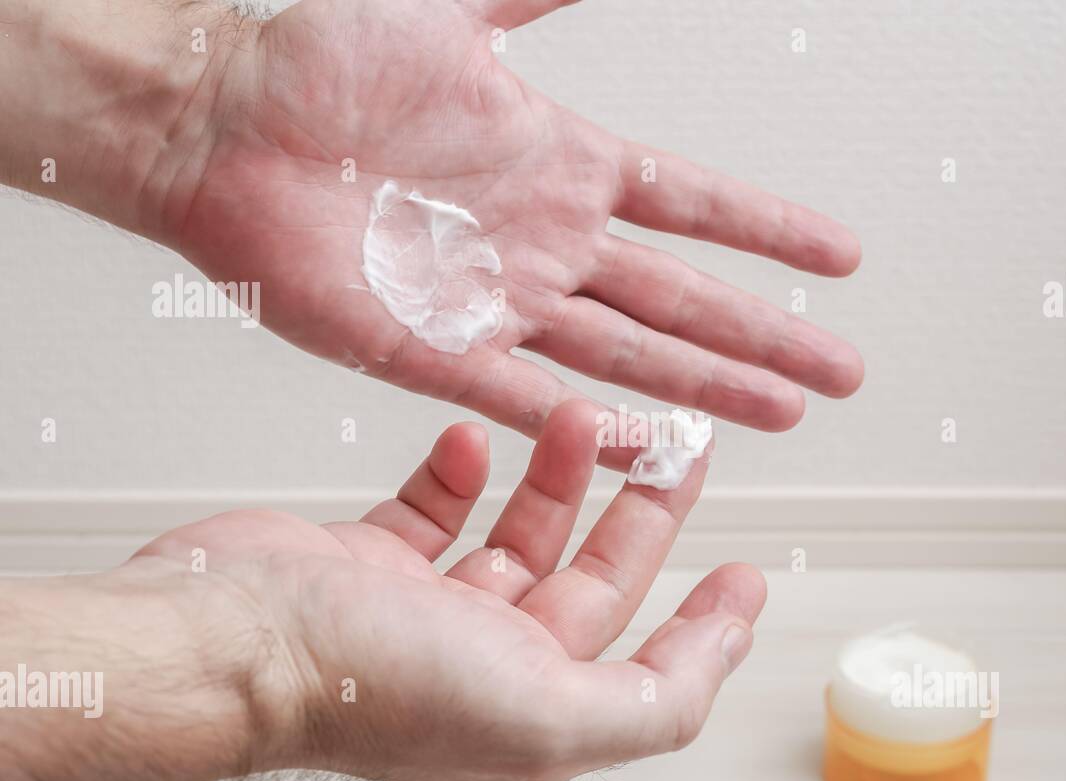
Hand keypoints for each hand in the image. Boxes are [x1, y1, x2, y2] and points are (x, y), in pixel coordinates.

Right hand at [132, 401, 764, 780]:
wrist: (226, 639)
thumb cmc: (366, 684)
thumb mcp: (548, 713)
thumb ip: (652, 703)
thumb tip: (717, 660)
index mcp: (536, 717)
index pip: (650, 673)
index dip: (707, 626)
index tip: (745, 574)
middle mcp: (485, 670)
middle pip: (592, 583)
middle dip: (640, 514)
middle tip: (676, 449)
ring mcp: (425, 616)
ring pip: (521, 535)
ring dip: (557, 477)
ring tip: (583, 418)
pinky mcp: (369, 567)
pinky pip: (436, 510)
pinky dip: (461, 472)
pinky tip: (473, 437)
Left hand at [162, 0, 862, 448]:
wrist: (221, 126)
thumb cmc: (317, 63)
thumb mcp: (452, 6)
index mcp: (561, 166)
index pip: (693, 204)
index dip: (769, 231)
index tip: (842, 256)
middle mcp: (546, 245)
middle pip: (682, 301)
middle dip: (767, 335)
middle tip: (843, 371)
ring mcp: (498, 303)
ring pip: (627, 359)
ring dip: (708, 388)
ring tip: (784, 412)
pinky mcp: (435, 351)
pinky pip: (529, 398)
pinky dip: (590, 428)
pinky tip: (656, 450)